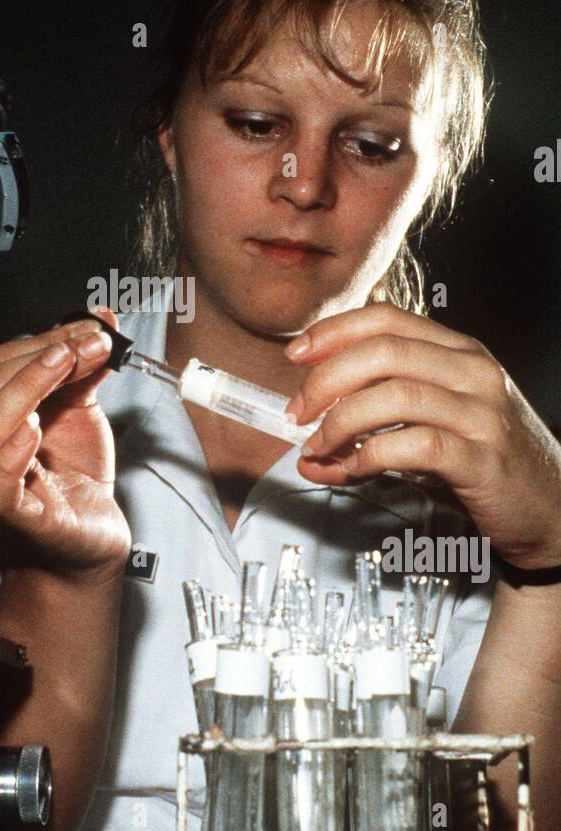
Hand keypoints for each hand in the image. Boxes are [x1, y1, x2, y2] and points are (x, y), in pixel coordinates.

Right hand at [0, 311, 130, 580]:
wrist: (88, 536)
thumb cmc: (74, 475)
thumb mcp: (82, 408)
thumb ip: (86, 366)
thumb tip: (99, 320)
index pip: (1, 361)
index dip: (46, 340)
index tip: (91, 329)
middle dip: (44, 357)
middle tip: (91, 343)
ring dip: (31, 387)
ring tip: (69, 367)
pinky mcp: (8, 513)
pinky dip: (13, 452)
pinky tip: (36, 429)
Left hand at [285, 302, 560, 570]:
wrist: (550, 511)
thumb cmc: (484, 464)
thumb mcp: (429, 431)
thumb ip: (370, 430)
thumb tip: (307, 450)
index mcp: (458, 351)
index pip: (386, 319)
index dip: (333, 332)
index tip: (294, 355)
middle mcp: (473, 372)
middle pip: (383, 351)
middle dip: (326, 380)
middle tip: (298, 414)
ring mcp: (482, 412)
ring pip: (394, 394)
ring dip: (341, 421)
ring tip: (319, 447)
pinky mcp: (484, 458)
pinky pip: (414, 445)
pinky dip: (371, 456)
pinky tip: (355, 469)